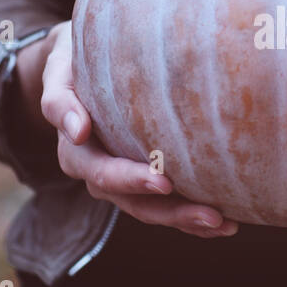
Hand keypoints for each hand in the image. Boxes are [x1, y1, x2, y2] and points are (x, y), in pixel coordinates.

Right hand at [24, 21, 239, 237]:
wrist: (81, 62)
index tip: (163, 182)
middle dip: (173, 212)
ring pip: (155, 210)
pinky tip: (227, 222)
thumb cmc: (73, 61)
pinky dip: (193, 216)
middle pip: (135, 202)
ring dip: (189, 221)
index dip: (131, 180)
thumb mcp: (58, 71)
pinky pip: (167, 205)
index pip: (103, 173)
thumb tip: (78, 132)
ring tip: (226, 224)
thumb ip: (60, 100)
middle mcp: (99, 174)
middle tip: (212, 215)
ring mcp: (124, 182)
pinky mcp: (145, 180)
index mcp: (77, 152)